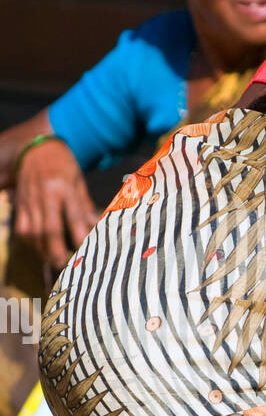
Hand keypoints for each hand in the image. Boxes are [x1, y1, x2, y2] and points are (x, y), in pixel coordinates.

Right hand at [14, 139, 97, 281]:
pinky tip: (41, 249)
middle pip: (50, 230)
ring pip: (34, 234)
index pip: (74, 218)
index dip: (81, 239)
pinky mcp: (19, 205)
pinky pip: (23, 230)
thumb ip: (86, 207)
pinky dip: (32, 243)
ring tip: (56, 262)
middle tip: (67, 266)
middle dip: (58, 252)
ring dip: (45, 252)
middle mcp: (45, 195)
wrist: (35, 149)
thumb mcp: (78, 182)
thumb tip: (96, 228)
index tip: (88, 253)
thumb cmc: (62, 166)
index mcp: (64, 187)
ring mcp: (29, 201)